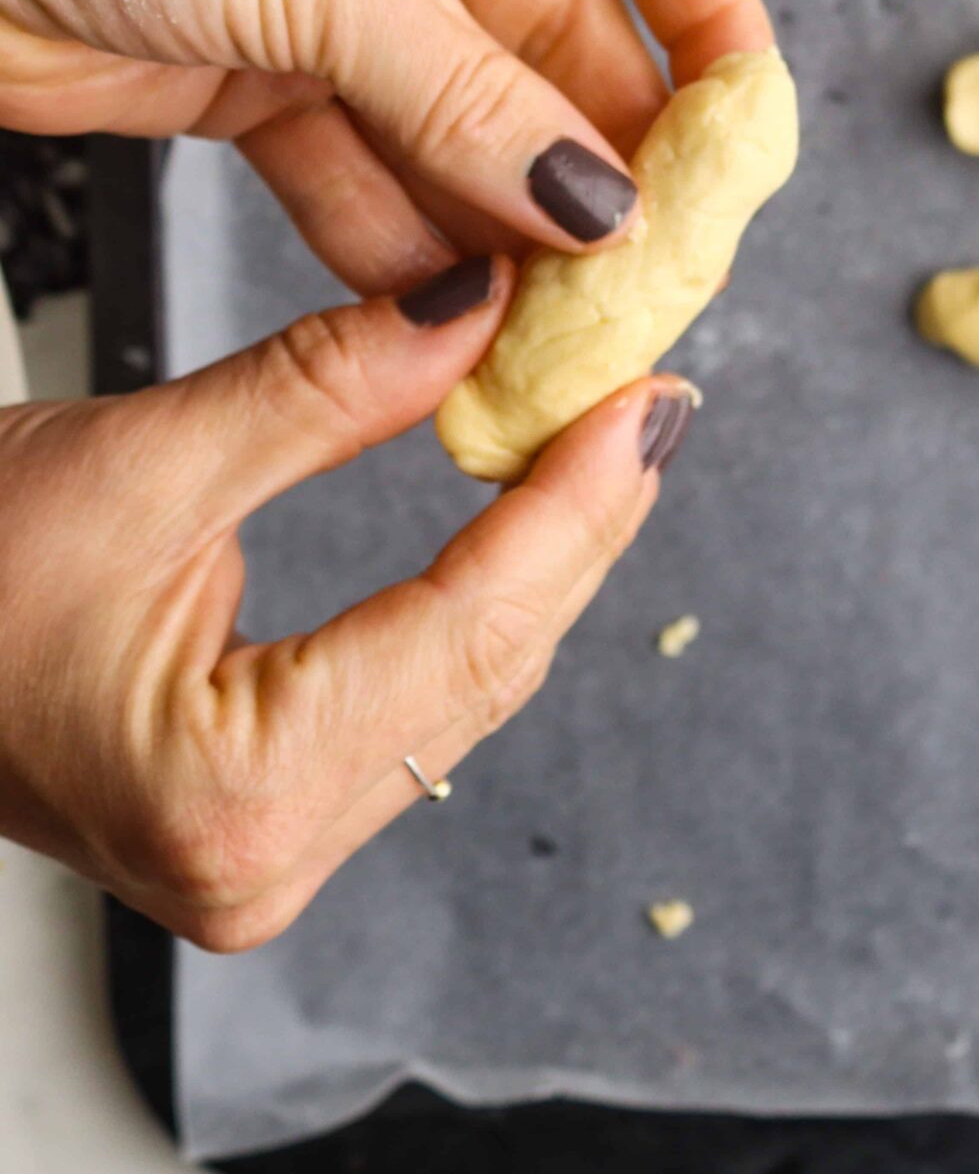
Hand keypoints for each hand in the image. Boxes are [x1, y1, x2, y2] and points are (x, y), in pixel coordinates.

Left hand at [0, 0, 770, 286]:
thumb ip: (484, 104)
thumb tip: (607, 211)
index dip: (714, 26)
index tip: (748, 140)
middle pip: (569, 44)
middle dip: (608, 162)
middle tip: (652, 275)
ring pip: (474, 126)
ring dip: (512, 225)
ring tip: (562, 324)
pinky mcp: (264, 72)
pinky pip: (373, 172)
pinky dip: (409, 246)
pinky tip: (449, 316)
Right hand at [0, 261, 695, 948]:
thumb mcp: (137, 464)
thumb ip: (325, 391)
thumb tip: (477, 309)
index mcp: (229, 800)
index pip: (468, 634)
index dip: (572, 508)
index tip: (642, 404)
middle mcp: (261, 864)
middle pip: (487, 672)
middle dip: (578, 529)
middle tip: (646, 402)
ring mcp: (264, 859)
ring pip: (465, 696)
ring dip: (541, 564)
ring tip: (606, 440)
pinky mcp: (260, 823)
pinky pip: (414, 708)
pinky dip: (476, 603)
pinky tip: (525, 519)